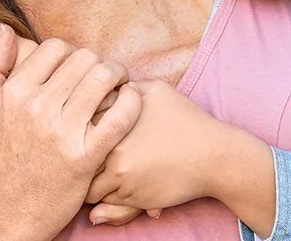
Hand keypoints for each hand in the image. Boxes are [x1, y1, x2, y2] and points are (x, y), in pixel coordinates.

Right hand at [0, 27, 142, 240]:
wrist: (5, 216)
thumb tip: (4, 32)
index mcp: (13, 94)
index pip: (56, 48)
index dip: (72, 53)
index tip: (77, 68)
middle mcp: (38, 107)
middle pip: (84, 59)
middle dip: (97, 63)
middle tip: (103, 76)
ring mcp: (63, 132)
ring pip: (104, 78)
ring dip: (118, 76)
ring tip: (119, 85)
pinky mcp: (86, 156)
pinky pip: (121, 115)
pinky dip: (132, 100)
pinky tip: (131, 100)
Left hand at [84, 80, 227, 218]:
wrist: (213, 156)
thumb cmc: (186, 120)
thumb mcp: (157, 91)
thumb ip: (126, 87)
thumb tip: (104, 88)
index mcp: (115, 119)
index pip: (79, 123)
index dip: (80, 128)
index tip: (87, 132)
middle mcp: (113, 147)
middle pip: (76, 155)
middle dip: (77, 157)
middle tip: (84, 157)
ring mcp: (120, 176)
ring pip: (86, 184)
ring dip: (89, 181)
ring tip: (99, 175)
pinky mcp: (131, 198)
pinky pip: (104, 203)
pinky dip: (106, 198)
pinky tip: (118, 186)